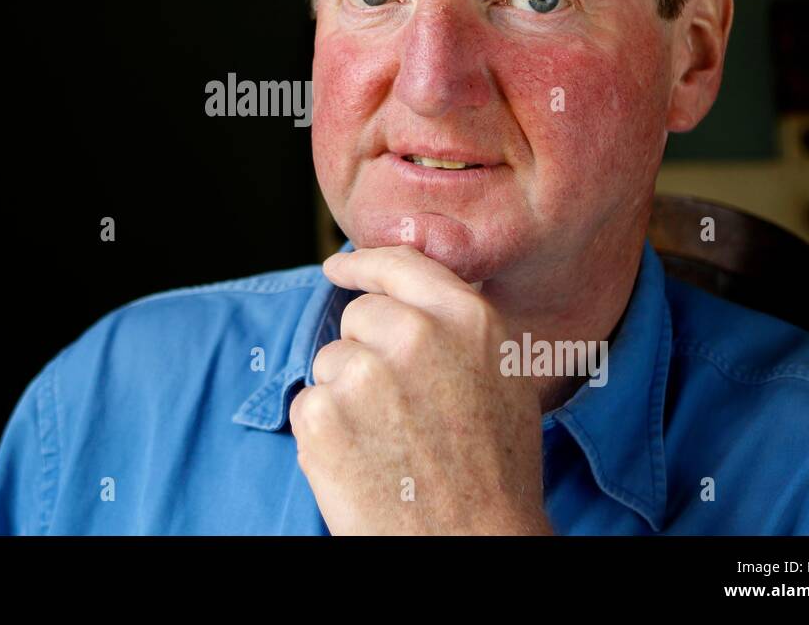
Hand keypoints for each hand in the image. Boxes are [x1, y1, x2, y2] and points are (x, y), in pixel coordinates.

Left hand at [289, 245, 553, 534]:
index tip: (338, 268)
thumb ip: (456, 327)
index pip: (400, 264)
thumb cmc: (493, 472)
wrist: (471, 545)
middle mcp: (416, 334)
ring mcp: (365, 373)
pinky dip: (325, 433)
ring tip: (389, 444)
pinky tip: (363, 463)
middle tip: (399, 410)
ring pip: (331, 360)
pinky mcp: (323, 415)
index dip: (363, 264)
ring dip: (346, 396)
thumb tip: (407, 295)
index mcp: (467, 319)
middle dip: (367, 352)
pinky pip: (308, 403)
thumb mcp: (500, 377)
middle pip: (360, 315)